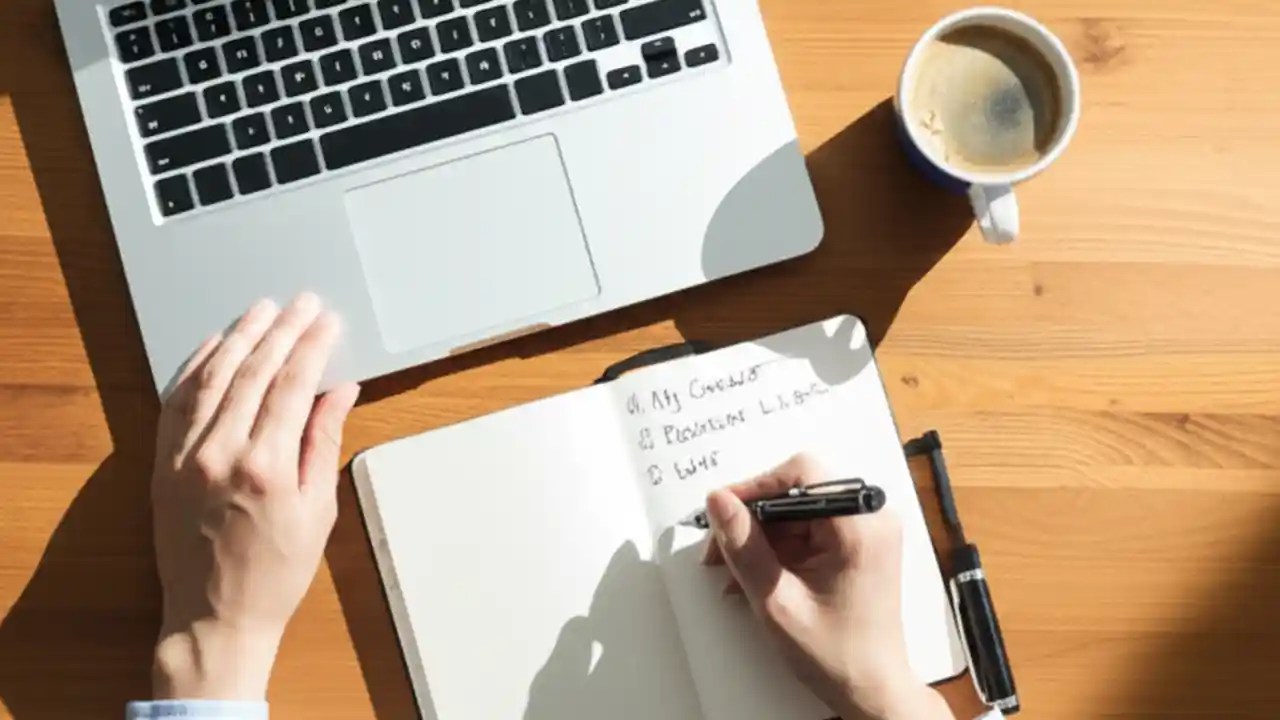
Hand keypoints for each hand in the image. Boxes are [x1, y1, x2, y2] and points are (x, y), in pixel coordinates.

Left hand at [149, 294, 359, 699]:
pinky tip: (215, 346)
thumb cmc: (276, 572)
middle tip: (301, 302)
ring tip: (262, 310)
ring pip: (211, 379)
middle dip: (281, 331)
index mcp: (266, 467)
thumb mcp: (318, 509)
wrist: (214, 616)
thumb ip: (323, 442)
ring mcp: (185, 457)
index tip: (327, 321)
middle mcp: (220, 455)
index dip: (312, 347)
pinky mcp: (162, 465)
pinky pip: (177, 402)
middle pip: (253, 373)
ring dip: (239, 338)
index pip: (292, 386)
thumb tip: (339, 391)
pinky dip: (196, 368)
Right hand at [702, 455, 953, 719]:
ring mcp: (866, 531)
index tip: (723, 512)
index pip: (802, 474)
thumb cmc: (837, 655)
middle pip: (797, 491)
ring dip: (762, 538)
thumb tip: (718, 503)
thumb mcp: (777, 602)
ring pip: (797, 510)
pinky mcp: (857, 544)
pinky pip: (808, 529)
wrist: (871, 689)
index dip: (756, 487)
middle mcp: (871, 519)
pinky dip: (779, 549)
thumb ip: (745, 548)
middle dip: (754, 519)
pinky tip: (757, 575)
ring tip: (735, 573)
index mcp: (862, 528)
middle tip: (720, 550)